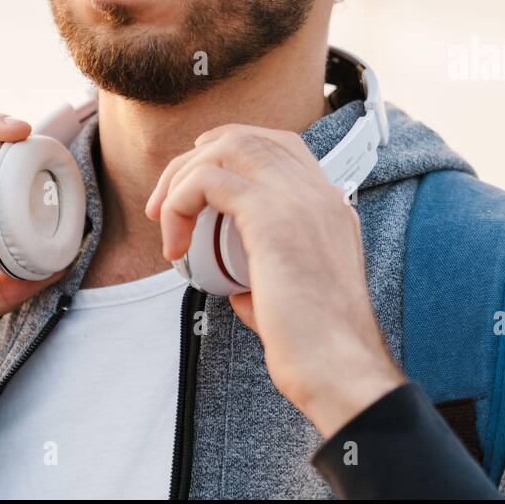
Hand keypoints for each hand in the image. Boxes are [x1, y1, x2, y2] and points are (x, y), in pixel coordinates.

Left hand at [145, 124, 405, 437]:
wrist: (340, 366)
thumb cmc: (318, 345)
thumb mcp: (295, 297)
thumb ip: (268, 279)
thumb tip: (238, 286)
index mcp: (331, 207)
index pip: (282, 146)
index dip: (231, 150)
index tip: (197, 183)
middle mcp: (320, 193)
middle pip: (247, 137)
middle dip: (194, 160)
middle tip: (166, 204)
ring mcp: (300, 199)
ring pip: (227, 146)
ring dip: (182, 176)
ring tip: (164, 218)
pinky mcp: (273, 217)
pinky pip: (209, 180)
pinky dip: (179, 204)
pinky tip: (175, 244)